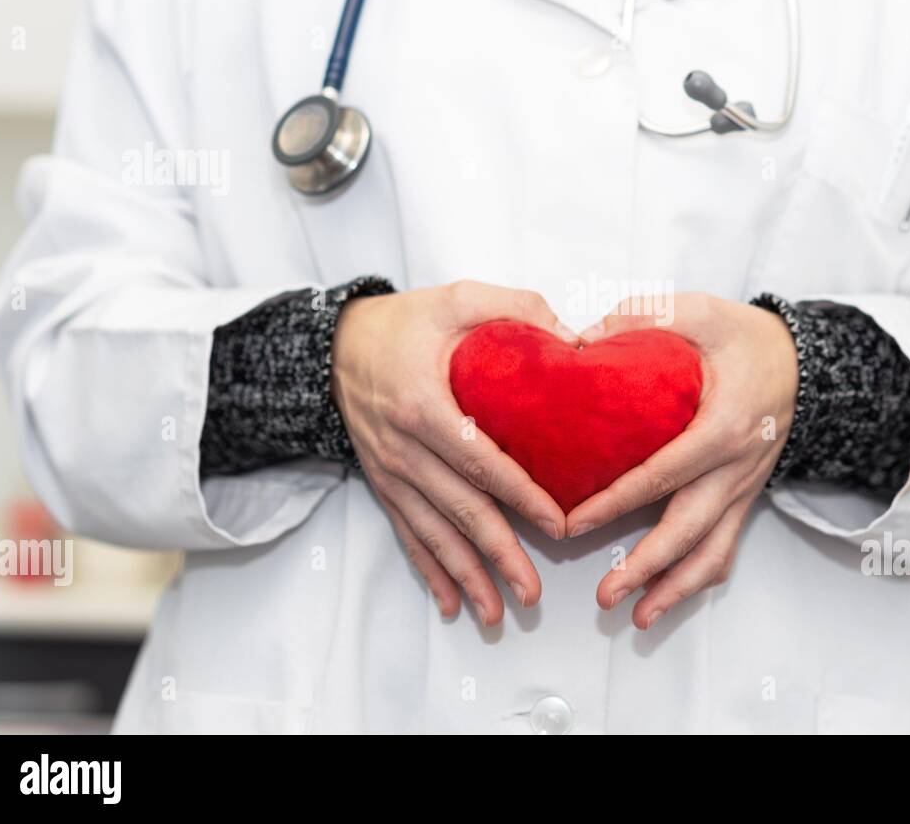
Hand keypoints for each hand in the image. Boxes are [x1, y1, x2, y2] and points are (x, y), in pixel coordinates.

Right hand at [332, 280, 574, 624]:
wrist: (335, 343)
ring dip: (466, 575)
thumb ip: (517, 309)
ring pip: (432, 533)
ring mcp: (390, 471)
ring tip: (497, 612)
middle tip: (533, 590)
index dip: (520, 495)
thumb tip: (574, 339)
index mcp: (424, 405)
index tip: (557, 524)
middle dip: (497, 554)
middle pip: (458, 509)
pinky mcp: (384, 483)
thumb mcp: (458, 298)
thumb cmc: (405, 322)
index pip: (480, 460)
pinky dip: (429, 571)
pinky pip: (407, 534)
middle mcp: (403, 448)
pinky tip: (449, 603)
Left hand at [565, 293, 798, 628]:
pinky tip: (668, 596)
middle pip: (689, 530)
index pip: (662, 474)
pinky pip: (725, 546)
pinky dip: (699, 577)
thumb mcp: (698, 311)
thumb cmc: (744, 336)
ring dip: (676, 589)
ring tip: (638, 618)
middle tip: (603, 595)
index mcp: (722, 426)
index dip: (615, 503)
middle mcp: (736, 467)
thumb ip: (640, 317)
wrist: (802, 360)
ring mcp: (744, 488)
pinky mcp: (744, 497)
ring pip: (713, 552)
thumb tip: (580, 340)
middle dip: (646, 568)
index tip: (573, 524)